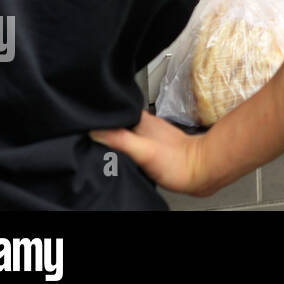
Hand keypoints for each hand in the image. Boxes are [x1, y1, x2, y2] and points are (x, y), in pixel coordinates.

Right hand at [91, 111, 213, 196]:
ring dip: (113, 141)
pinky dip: (123, 151)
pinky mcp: (152, 150)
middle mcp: (145, 126)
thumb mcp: (144, 150)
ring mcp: (149, 137)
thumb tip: (95, 130)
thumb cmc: (178, 162)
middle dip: (104, 130)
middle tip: (88, 139)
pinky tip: (120, 159)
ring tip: (100, 148)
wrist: (199, 172)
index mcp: (141, 120)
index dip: (99, 116)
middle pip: (117, 123)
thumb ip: (121, 139)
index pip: (114, 111)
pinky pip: (131, 147)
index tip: (84, 122)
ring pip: (124, 134)